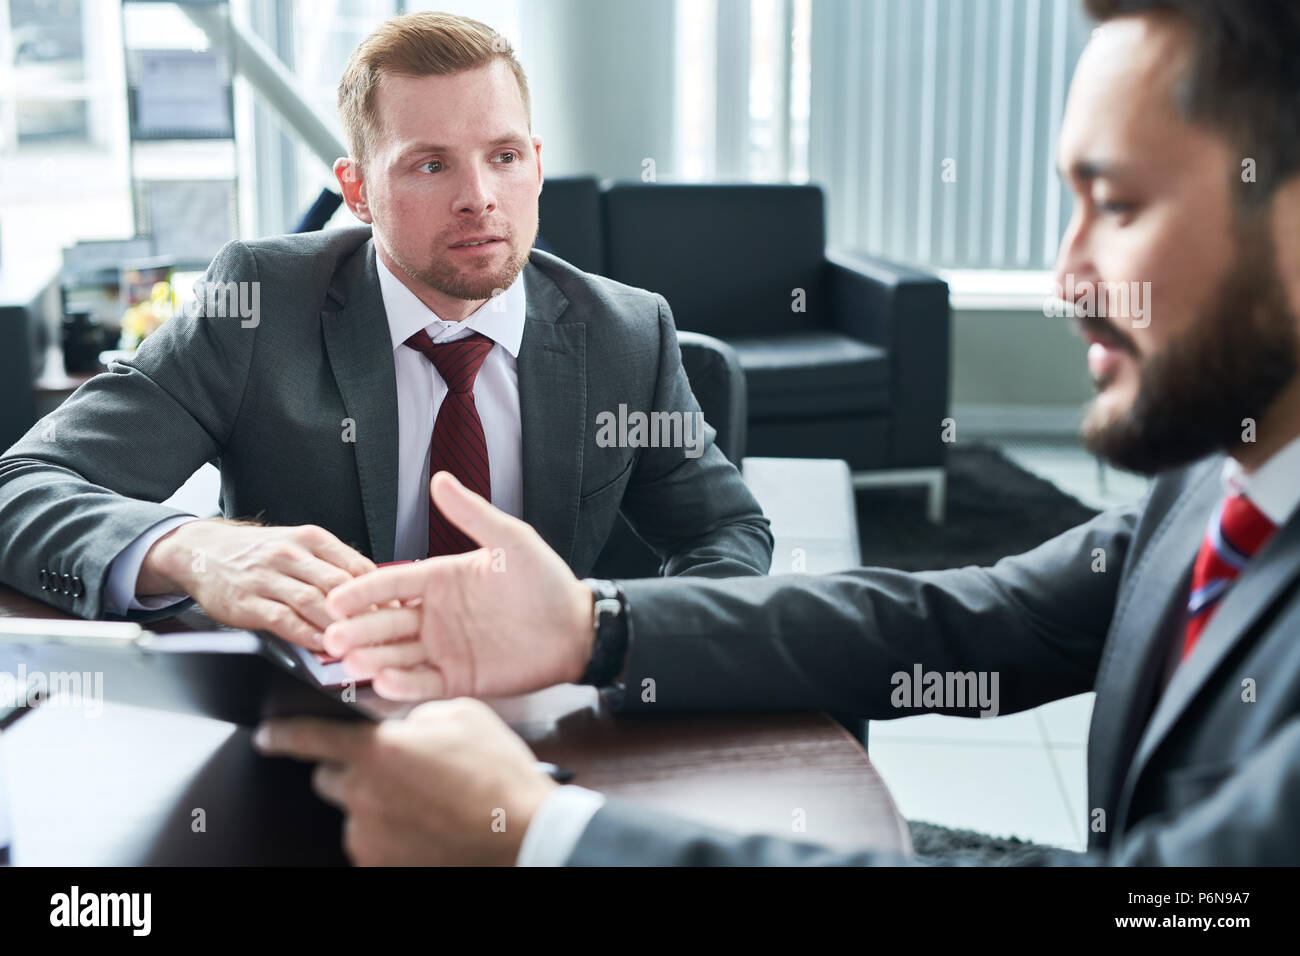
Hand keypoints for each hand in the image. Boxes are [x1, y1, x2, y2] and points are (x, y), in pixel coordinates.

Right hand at [139, 519, 376, 648]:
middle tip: (388, 633)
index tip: (400, 612)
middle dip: (367, 612)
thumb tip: (374, 592)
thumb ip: (332, 565)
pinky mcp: (248, 602)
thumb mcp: (299, 545)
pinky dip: (307, 635)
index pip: (357, 565)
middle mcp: (292, 554)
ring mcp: (268, 578)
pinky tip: (323, 646)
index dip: (382, 592)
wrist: (203, 551)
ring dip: (340, 626)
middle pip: (339, 585)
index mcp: (311, 539)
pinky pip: (284, 620)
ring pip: (314, 602)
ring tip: (361, 644)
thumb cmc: (259, 553)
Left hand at [252, 698, 556, 865]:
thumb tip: (403, 726)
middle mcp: (362, 795)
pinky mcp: (382, 867)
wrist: (522, 832)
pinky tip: (426, 828)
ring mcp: (369, 837)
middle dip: (351, 772)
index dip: (280, 734)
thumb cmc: (496, 773)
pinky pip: (374, 846)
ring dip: (376, 806)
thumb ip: (416, 714)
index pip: (305, 737)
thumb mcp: (461, 714)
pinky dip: (392, 837)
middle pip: (329, 779)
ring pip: (354, 815)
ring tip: (424, 805)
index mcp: (375, 750)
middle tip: (393, 772)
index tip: (267, 735)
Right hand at [321, 471, 594, 699]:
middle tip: (332, 636)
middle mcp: (434, 614)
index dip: (363, 590)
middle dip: (358, 630)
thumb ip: (472, 514)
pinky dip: (403, 684)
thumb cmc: (546, 581)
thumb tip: (440, 478)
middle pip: (386, 621)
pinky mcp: (458, 678)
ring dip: (373, 658)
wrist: (577, 627)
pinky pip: (423, 682)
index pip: (392, 582)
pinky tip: (384, 682)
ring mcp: (443, 647)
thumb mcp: (510, 540)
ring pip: (397, 654)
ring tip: (350, 663)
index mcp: (440, 579)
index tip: (337, 598)